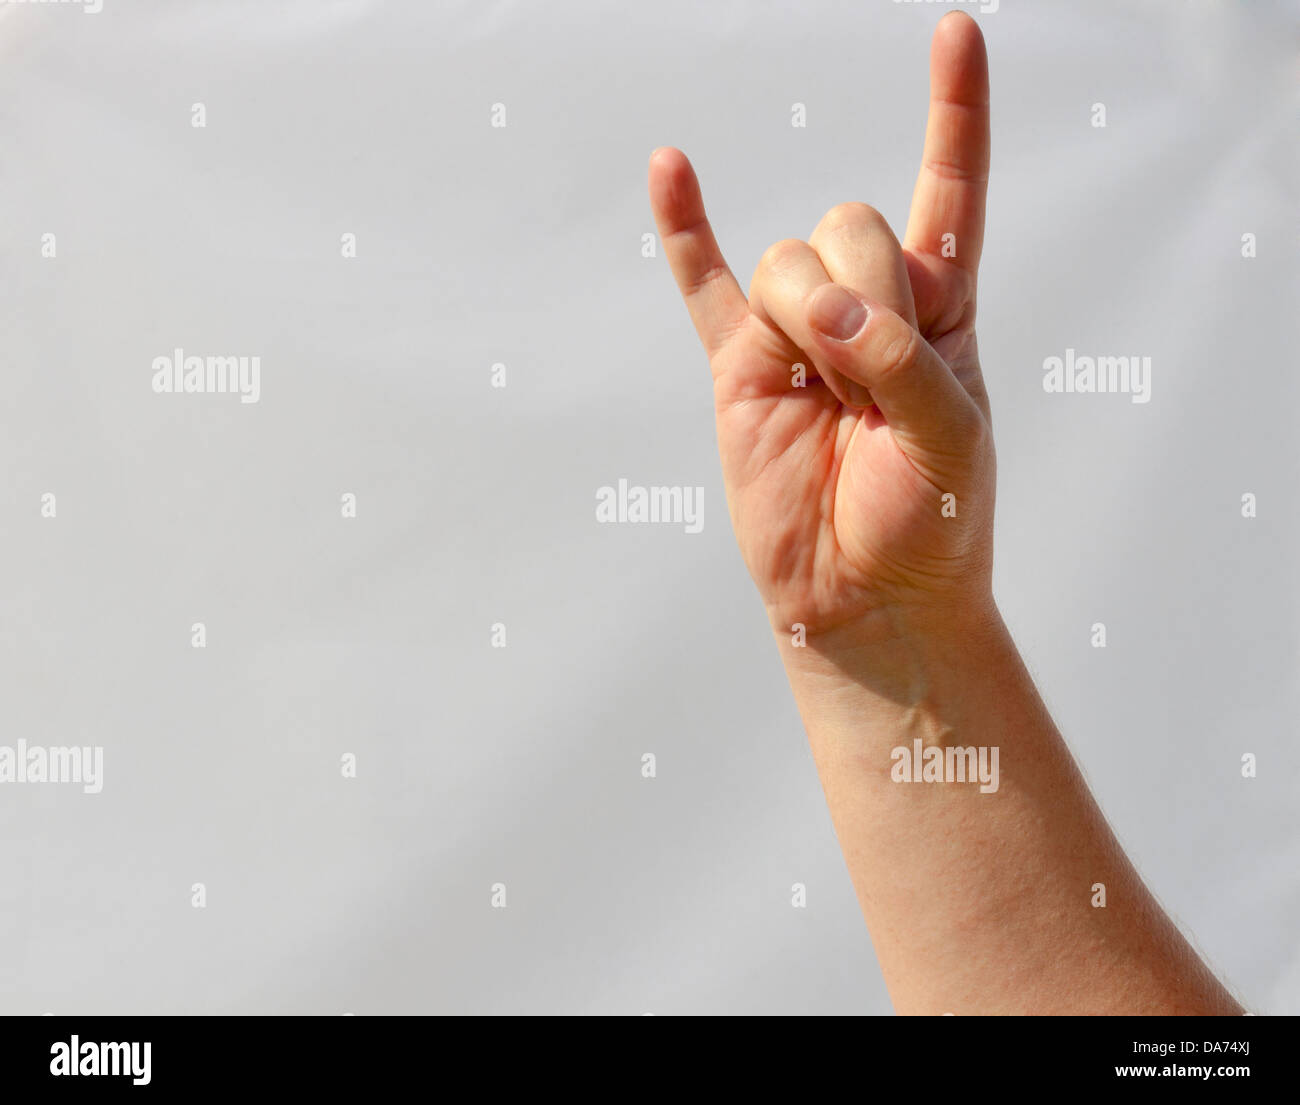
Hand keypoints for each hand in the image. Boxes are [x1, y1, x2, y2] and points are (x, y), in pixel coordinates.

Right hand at [649, 13, 995, 640]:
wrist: (866, 599)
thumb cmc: (930, 524)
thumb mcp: (951, 437)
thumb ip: (897, 358)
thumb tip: (815, 310)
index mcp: (941, 310)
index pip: (951, 190)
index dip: (955, 113)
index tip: (957, 32)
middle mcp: (867, 305)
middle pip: (851, 222)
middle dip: (863, 289)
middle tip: (870, 375)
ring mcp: (797, 333)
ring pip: (787, 260)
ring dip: (804, 317)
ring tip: (825, 396)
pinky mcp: (741, 367)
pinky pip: (706, 287)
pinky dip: (686, 232)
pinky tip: (671, 168)